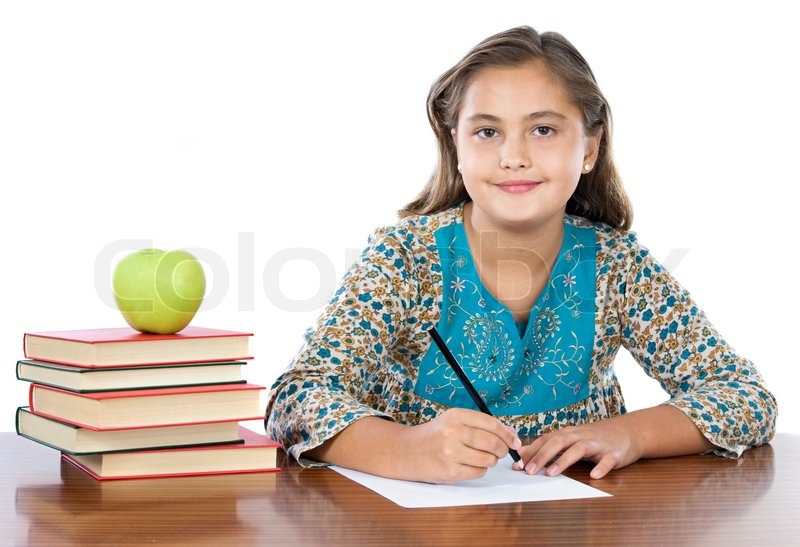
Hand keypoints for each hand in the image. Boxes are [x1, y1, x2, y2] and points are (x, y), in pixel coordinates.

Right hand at [399, 408, 522, 483]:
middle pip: (492, 443)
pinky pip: (478, 472)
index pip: (491, 424)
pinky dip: (479, 470)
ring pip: (488, 460)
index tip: (514, 441)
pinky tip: (469, 465)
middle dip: (502, 449)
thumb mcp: (454, 422)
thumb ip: (481, 425)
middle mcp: (453, 432)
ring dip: (490, 461)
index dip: (507, 434)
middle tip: (501, 451)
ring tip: (480, 457)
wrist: (407, 451)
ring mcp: (450, 452)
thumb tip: (511, 435)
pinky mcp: (450, 471)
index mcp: (456, 415)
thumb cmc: (435, 436)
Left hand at [516, 417, 642, 478]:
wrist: (628, 431)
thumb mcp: (571, 439)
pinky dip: (601, 467)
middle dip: (542, 456)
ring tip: (551, 473)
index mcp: (568, 434)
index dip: (531, 452)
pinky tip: (595, 476)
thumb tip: (523, 453)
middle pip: (558, 442)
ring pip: (578, 449)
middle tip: (529, 471)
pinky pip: (607, 461)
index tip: (517, 465)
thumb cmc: (595, 438)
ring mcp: (597, 444)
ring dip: (563, 461)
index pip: (546, 440)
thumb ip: (549, 446)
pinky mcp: (614, 453)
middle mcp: (580, 436)